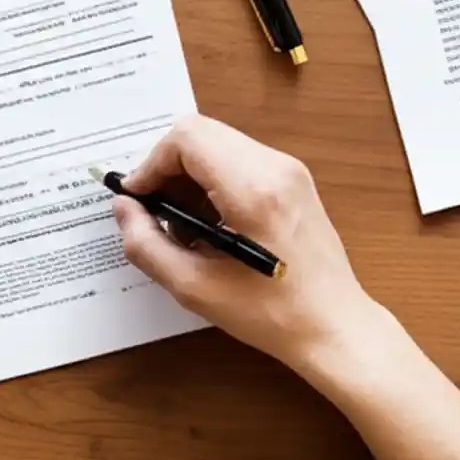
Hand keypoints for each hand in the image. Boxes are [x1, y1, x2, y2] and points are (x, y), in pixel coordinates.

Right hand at [114, 116, 378, 370]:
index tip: (139, 200)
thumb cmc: (271, 314)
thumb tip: (124, 208)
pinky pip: (239, 160)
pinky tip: (211, 226)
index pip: (187, 137)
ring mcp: (289, 170)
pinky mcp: (294, 180)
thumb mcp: (194, 287)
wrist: (335, 326)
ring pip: (218, 144)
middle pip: (201, 133)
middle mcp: (275, 167)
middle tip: (157, 213)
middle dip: (168, 168)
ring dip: (190, 176)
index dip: (151, 164)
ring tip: (185, 227)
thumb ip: (147, 244)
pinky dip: (213, 181)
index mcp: (253, 189)